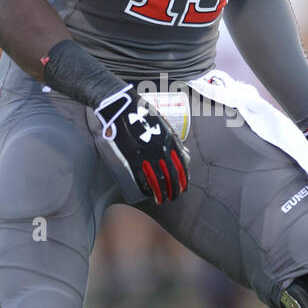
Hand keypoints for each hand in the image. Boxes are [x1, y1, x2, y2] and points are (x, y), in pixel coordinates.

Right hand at [94, 86, 189, 203]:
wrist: (122, 107)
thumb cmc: (143, 114)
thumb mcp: (164, 124)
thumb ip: (174, 140)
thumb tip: (184, 155)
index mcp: (170, 141)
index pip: (182, 167)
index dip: (184, 181)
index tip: (183, 188)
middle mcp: (161, 150)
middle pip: (172, 177)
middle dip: (174, 190)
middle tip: (174, 197)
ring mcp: (146, 155)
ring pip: (158, 181)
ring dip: (161, 194)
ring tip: (162, 200)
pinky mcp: (131, 157)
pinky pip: (141, 178)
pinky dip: (146, 189)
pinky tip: (148, 194)